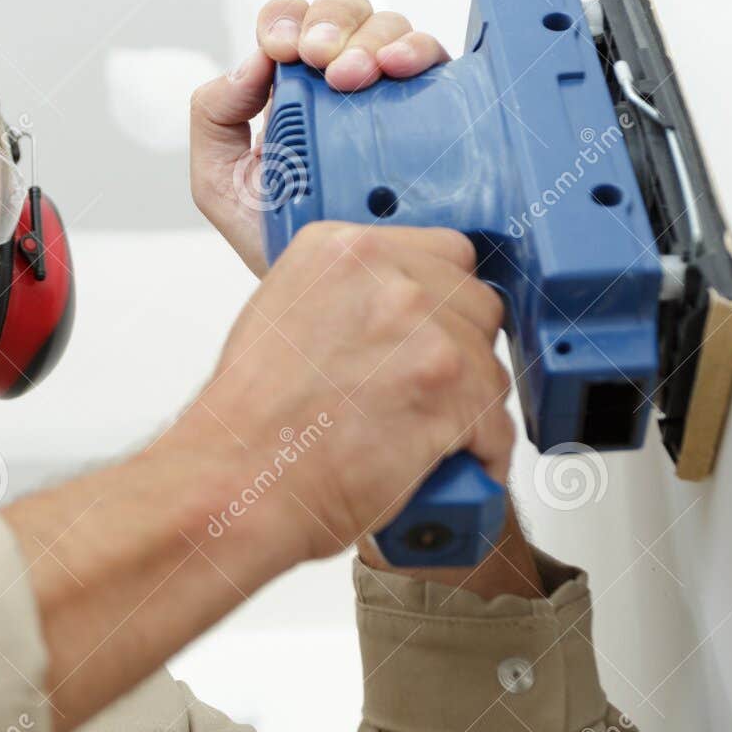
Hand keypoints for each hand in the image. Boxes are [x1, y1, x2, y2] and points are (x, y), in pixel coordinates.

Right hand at [159, 221, 514, 564]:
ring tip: (424, 432)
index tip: (428, 329)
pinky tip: (448, 463)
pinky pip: (497, 425)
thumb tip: (392, 309)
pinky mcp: (453, 397)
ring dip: (468, 403)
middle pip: (475, 304)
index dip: (439, 299)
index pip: (443, 252)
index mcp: (344, 249)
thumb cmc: (247, 419)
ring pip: (490, 366)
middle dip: (457, 349)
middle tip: (422, 387)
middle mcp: (389, 280)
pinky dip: (480, 453)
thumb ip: (347, 293)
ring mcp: (426, 336)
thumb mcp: (283, 312)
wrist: (235, 482)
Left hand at [189, 0, 451, 276]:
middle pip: (344, 15)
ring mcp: (388, 97)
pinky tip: (403, 69)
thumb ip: (213, 119)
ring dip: (373, 39)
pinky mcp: (431, 115)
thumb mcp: (221, 183)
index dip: (288, 21)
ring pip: (388, 29)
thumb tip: (249, 63)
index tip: (286, 50)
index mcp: (290, 91)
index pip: (291, 24)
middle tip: (324, 62)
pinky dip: (418, 51)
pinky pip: (434, 63)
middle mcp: (341, 85)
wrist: (338, 295)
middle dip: (332, 25)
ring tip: (360, 75)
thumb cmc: (279, 241)